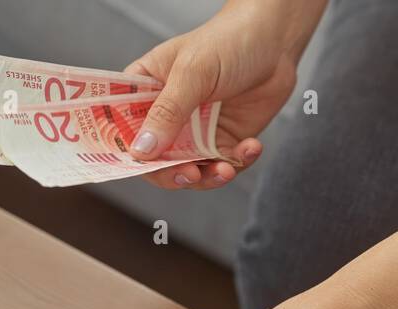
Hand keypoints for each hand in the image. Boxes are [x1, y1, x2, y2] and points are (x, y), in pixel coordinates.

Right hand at [124, 0, 323, 190]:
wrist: (275, 42)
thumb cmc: (228, 42)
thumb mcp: (193, 72)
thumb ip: (168, 112)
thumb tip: (141, 151)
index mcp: (145, 90)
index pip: (121, 126)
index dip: (124, 150)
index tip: (135, 165)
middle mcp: (166, 115)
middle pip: (154, 160)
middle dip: (171, 173)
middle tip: (189, 174)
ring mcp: (194, 132)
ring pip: (189, 171)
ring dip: (207, 177)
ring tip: (226, 170)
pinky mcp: (223, 141)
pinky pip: (222, 166)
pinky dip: (237, 164)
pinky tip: (251, 147)